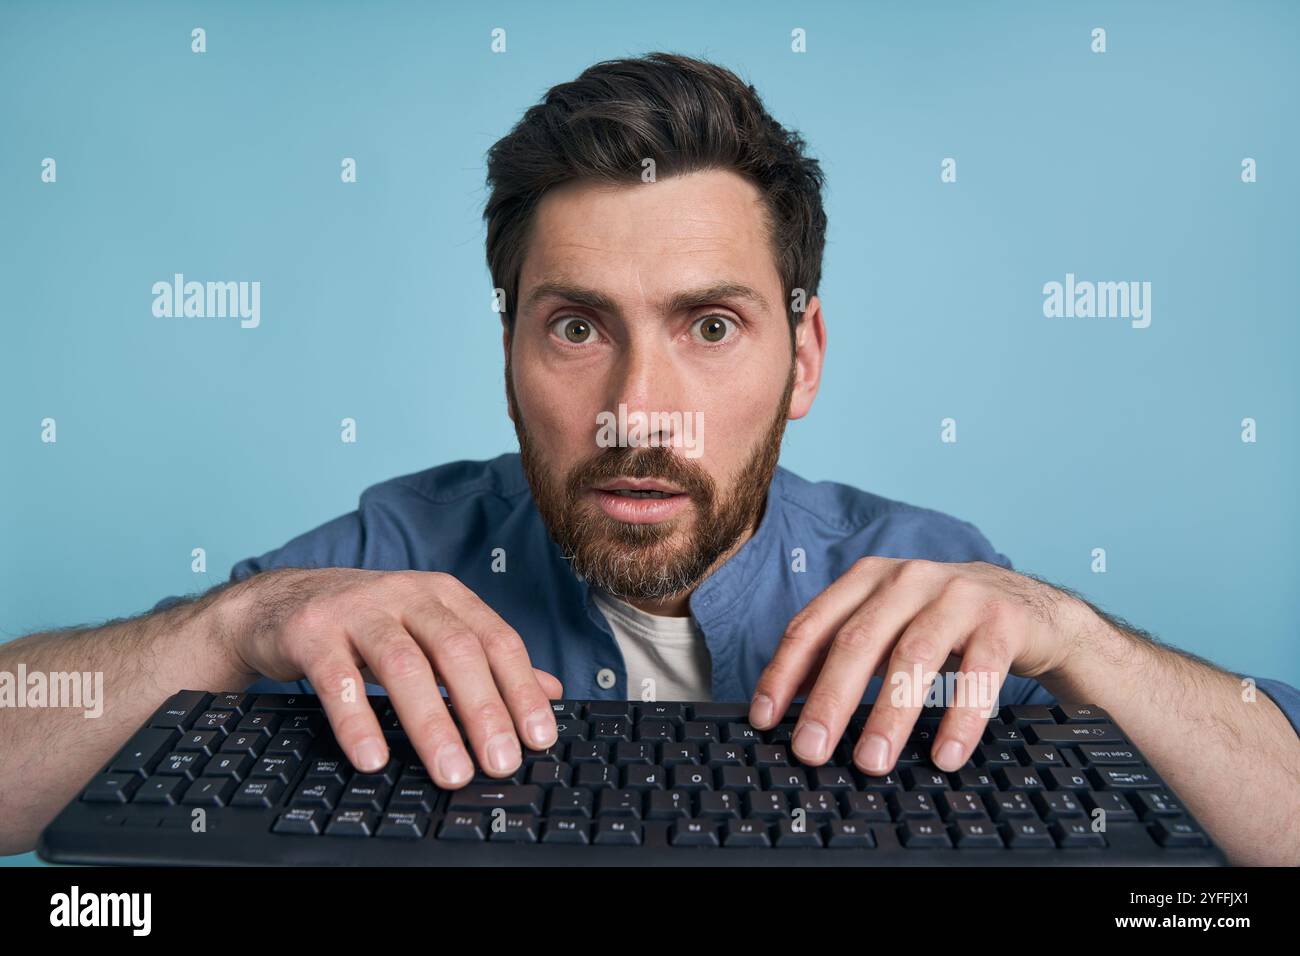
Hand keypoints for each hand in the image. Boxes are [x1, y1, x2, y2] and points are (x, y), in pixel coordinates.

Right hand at [217, 568, 561, 787]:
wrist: (281, 602)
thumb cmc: (368, 623)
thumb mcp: (430, 632)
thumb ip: (486, 661)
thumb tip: (552, 691)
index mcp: (445, 596)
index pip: (497, 640)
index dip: (521, 689)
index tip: (540, 737)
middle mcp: (408, 596)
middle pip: (457, 651)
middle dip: (484, 710)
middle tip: (502, 762)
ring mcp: (358, 610)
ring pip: (403, 665)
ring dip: (431, 722)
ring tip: (450, 770)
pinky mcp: (312, 633)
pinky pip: (337, 680)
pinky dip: (357, 721)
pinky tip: (373, 758)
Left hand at [748, 558, 1088, 774]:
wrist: (1032, 608)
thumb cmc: (944, 624)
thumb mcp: (889, 628)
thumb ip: (843, 656)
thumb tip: (789, 709)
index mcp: (868, 579)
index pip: (812, 625)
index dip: (784, 672)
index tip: (764, 718)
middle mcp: (907, 579)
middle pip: (857, 641)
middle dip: (829, 700)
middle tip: (810, 750)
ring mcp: (957, 595)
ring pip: (914, 656)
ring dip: (889, 715)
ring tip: (871, 763)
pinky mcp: (1003, 619)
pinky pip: (979, 673)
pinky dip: (960, 719)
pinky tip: (946, 756)